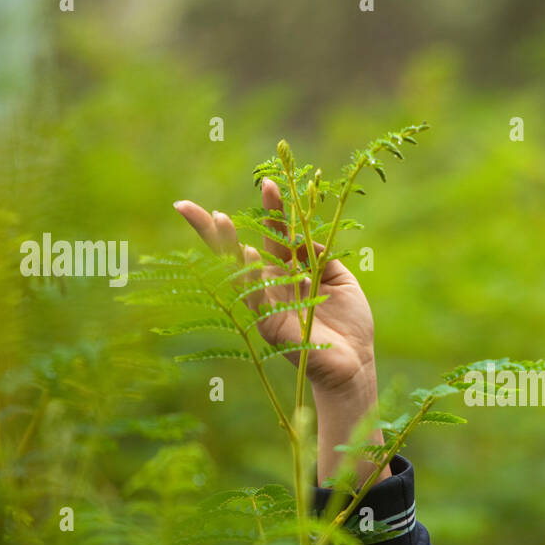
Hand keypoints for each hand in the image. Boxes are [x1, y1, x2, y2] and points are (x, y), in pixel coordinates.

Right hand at [173, 179, 376, 393]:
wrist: (356, 363)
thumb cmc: (349, 324)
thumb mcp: (340, 279)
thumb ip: (321, 256)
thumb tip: (303, 236)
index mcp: (289, 274)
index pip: (273, 236)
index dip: (271, 210)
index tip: (268, 181)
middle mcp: (272, 288)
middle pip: (238, 253)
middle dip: (216, 229)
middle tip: (188, 205)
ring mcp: (269, 307)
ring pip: (242, 273)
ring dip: (229, 246)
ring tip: (219, 219)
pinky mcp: (274, 329)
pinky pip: (259, 302)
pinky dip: (253, 279)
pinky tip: (247, 254)